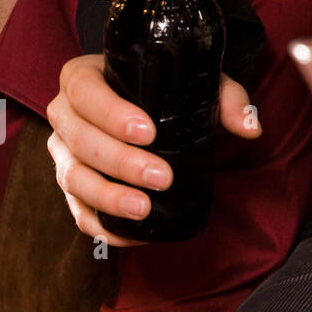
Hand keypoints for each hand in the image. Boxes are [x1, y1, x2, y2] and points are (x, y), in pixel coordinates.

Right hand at [47, 55, 259, 245]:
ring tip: (144, 209)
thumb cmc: (162, 91)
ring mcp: (62, 152)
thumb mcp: (194, 82)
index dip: (110, 113)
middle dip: (119, 161)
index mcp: (82, 77)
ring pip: (72, 177)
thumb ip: (225, 98)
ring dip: (107, 196)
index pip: (84, 90)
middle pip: (78, 139)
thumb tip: (249, 127)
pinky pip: (77, 211)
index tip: (148, 132)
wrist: (143, 109)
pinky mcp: (71, 186)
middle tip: (161, 177)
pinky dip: (101, 225)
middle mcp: (64, 114)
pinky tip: (132, 234)